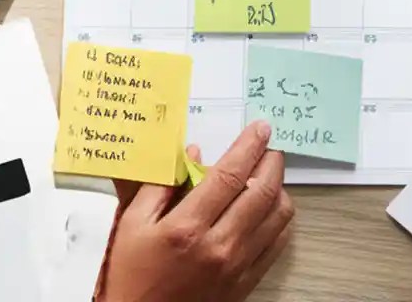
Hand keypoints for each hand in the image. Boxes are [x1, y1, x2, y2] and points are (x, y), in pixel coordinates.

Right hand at [97, 121, 294, 301]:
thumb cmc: (130, 275)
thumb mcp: (130, 226)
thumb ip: (160, 186)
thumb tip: (191, 153)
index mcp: (187, 227)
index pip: (230, 175)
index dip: (249, 146)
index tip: (261, 129)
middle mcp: (218, 245)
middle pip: (262, 192)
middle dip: (272, 162)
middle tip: (270, 147)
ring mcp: (236, 266)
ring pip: (278, 217)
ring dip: (279, 189)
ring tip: (269, 176)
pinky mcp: (245, 282)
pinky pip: (278, 244)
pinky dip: (280, 220)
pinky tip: (270, 209)